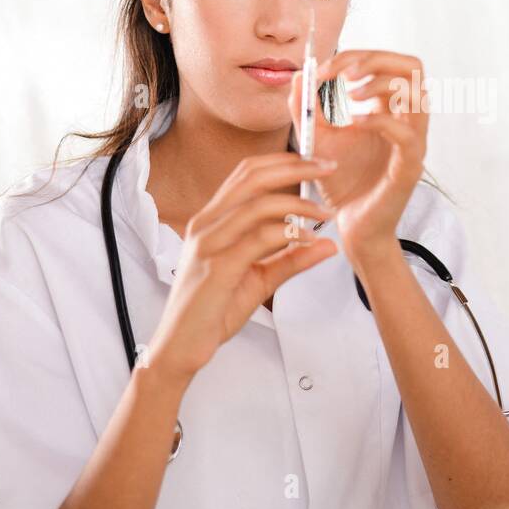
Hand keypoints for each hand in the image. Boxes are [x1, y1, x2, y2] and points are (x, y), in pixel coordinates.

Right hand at [145, 153, 338, 385]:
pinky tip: (309, 240)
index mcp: (213, 220)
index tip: (317, 163)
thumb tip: (329, 244)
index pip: (247, 174)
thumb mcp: (260, 280)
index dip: (283, 161)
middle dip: (295, 167)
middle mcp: (207, 224)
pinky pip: (257, 239)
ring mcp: (209, 244)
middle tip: (328, 168)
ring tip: (324, 212)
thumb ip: (291, 259)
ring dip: (298, 204)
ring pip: (257, 205)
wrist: (180, 347)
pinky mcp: (216, 267)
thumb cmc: (213, 310)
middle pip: (252, 178)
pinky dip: (288, 234)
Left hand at [288, 50, 428, 261]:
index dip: (356, 57)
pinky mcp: (409, 167)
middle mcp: (408, 121)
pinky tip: (353, 122)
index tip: (322, 69)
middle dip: (375, 59)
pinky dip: (379, 121)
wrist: (350, 225)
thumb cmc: (341, 182)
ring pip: (418, 93)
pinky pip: (406, 135)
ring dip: (381, 83)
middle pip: (412, 67)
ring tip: (350, 93)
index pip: (389, 63)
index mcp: (391, 109)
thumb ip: (307, 106)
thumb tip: (300, 72)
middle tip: (342, 72)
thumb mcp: (317, 137)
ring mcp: (414, 142)